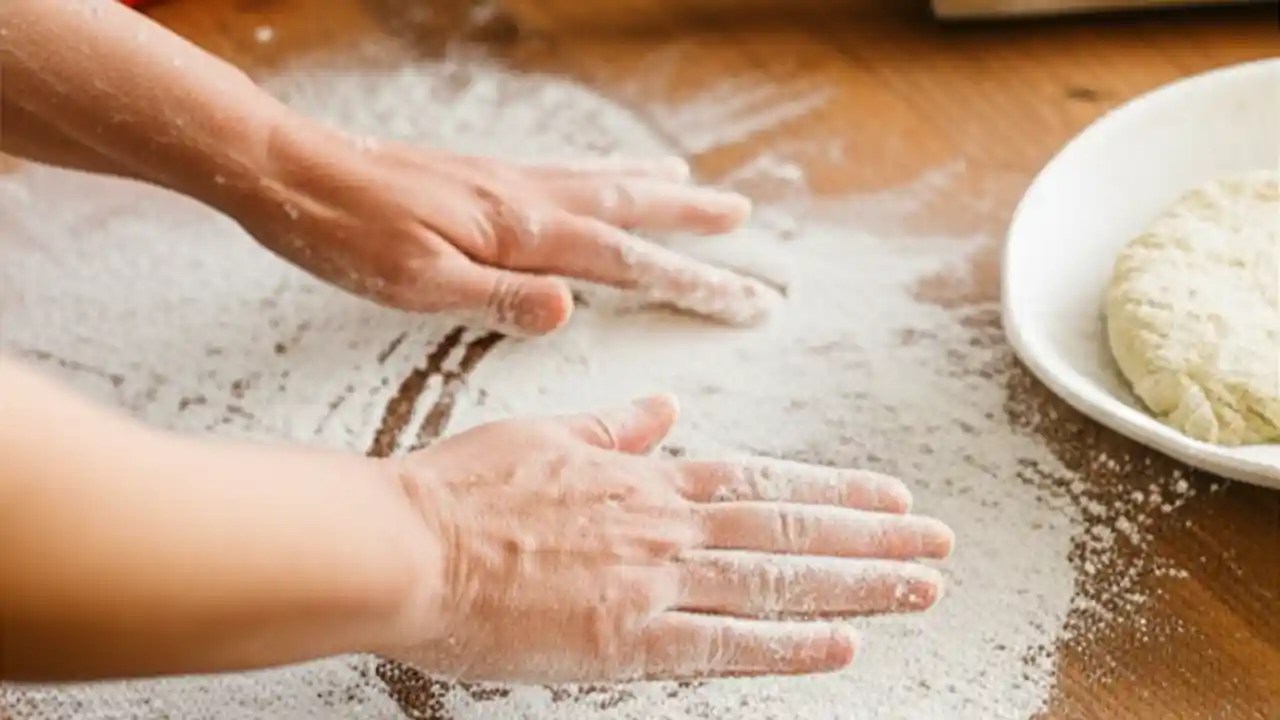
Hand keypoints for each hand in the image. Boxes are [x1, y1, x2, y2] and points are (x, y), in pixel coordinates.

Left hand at [235, 123, 773, 334]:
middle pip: (627, 212)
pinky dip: (601, 171)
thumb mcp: (414, 283)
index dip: (689, 280)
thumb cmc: (347, 236)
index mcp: (517, 232)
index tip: (742, 295)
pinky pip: (563, 170)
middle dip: (692, 226)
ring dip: (654, 192)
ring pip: (599, 183)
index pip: (624, 262)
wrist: (295, 172)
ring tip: (694, 191)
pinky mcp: (482, 176)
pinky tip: (601, 175)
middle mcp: (523, 198)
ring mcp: (505, 181)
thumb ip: (495, 296)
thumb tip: (571, 309)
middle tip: (746, 225)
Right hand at [380, 396, 953, 682]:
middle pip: (790, 526)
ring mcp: (652, 580)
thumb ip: (616, 428)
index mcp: (645, 477)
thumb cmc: (463, 489)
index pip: (761, 479)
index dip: (833, 489)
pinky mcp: (624, 638)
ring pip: (776, 578)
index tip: (889, 496)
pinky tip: (841, 643)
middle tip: (938, 544)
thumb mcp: (548, 436)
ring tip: (921, 588)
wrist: (406, 542)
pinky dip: (787, 644)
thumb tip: (664, 412)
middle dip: (873, 537)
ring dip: (856, 583)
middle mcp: (666, 524)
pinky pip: (724, 644)